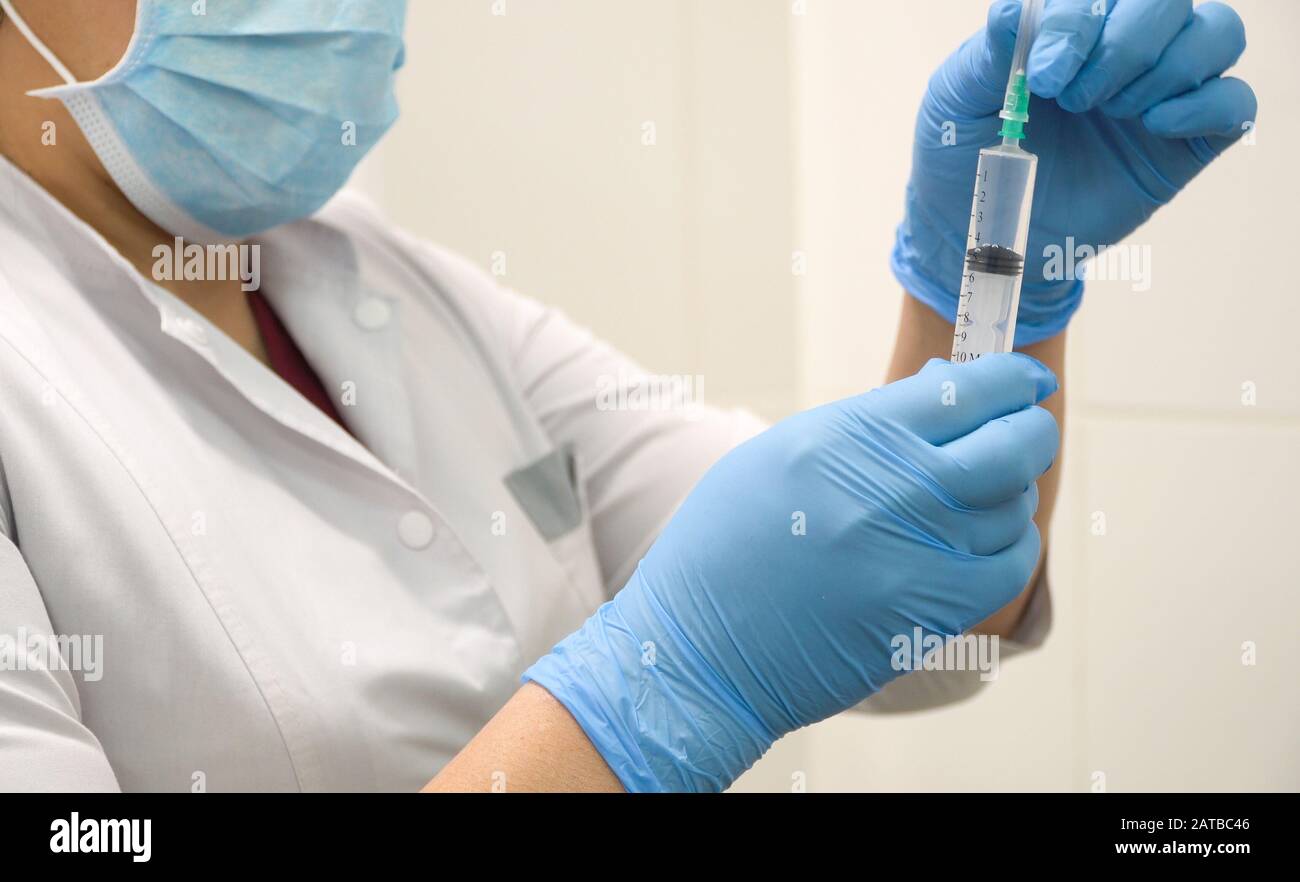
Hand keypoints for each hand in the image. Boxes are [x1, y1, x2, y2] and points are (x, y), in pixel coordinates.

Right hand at [525, 354, 1059, 790]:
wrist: (701, 650)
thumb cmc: (728, 548)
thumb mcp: (780, 456)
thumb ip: (864, 424)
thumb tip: (944, 389)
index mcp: (846, 436)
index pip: (967, 389)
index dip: (1011, 379)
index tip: (1024, 380)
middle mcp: (892, 487)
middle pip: (1012, 444)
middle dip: (1030, 430)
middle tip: (1026, 429)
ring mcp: (919, 552)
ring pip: (1015, 507)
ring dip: (1012, 493)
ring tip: (986, 493)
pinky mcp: (932, 612)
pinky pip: (1010, 566)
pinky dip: (1012, 547)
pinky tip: (987, 542)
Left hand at [892, 0, 1257, 344]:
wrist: (980, 231)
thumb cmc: (963, 154)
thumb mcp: (959, 97)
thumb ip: (993, 50)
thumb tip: (1016, 9)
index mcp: (1070, 22)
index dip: (1080, 19)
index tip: (1044, 75)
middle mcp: (1122, 45)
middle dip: (1126, 43)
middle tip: (1075, 99)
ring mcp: (1158, 90)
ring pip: (1217, 33)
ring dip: (1165, 69)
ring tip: (1111, 111)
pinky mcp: (1183, 142)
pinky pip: (1235, 102)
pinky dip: (1204, 105)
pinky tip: (1153, 126)